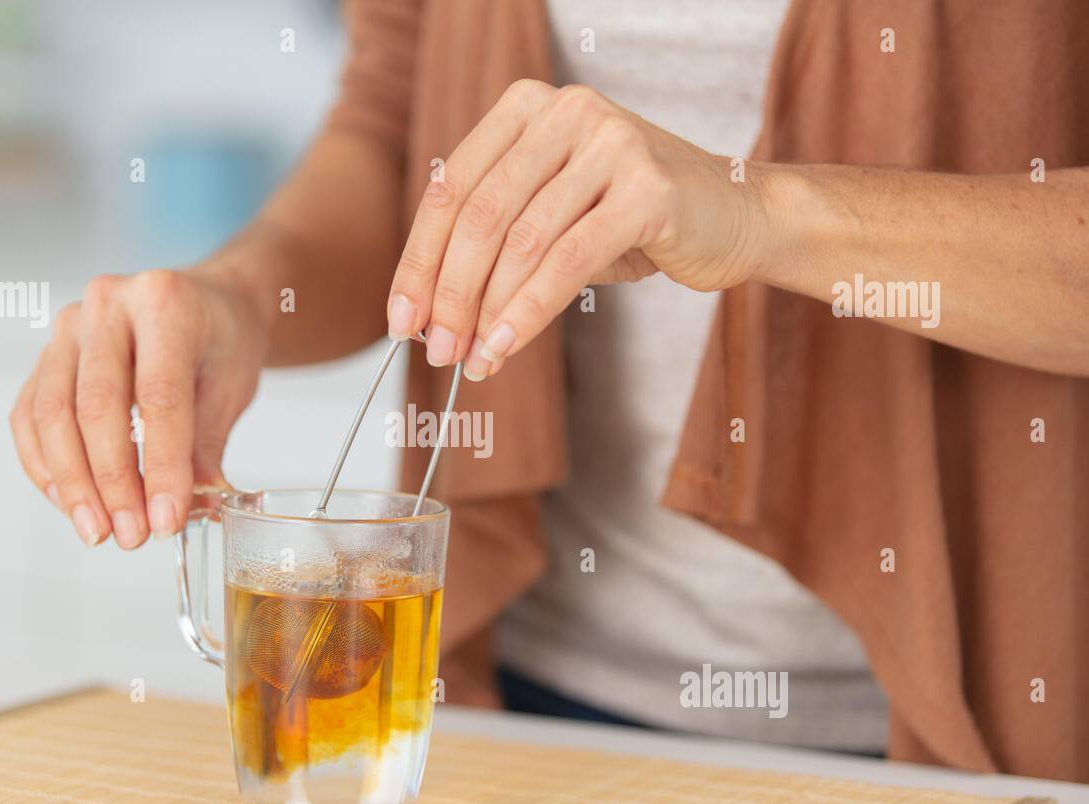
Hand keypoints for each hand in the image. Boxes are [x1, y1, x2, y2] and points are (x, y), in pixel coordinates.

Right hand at [9, 268, 266, 548]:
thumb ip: (205, 447)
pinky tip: (71, 503)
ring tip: (99, 531)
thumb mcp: (232, 387)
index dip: (161, 466)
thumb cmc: (222, 340)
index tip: (166, 520)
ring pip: (52, 415)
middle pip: (96, 406)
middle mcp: (108, 304)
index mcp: (164, 302)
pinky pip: (29, 417)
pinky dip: (46, 467)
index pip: (157, 396)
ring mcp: (68, 327)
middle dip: (113, 483)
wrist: (207, 303)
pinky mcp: (46, 355)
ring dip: (73, 484)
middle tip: (131, 535)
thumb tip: (189, 511)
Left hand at [384, 80, 770, 379]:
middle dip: (449, 293)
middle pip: (479, 214)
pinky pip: (569, 260)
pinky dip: (529, 311)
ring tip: (472, 359)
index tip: (400, 322)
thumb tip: (429, 315)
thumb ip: (496, 245)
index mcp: (527, 109)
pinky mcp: (648, 188)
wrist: (737, 216)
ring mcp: (610, 142)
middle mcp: (566, 112)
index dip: (418, 261)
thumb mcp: (553, 218)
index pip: (451, 189)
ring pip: (521, 241)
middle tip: (437, 351)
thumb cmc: (635, 221)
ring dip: (487, 312)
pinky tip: (507, 347)